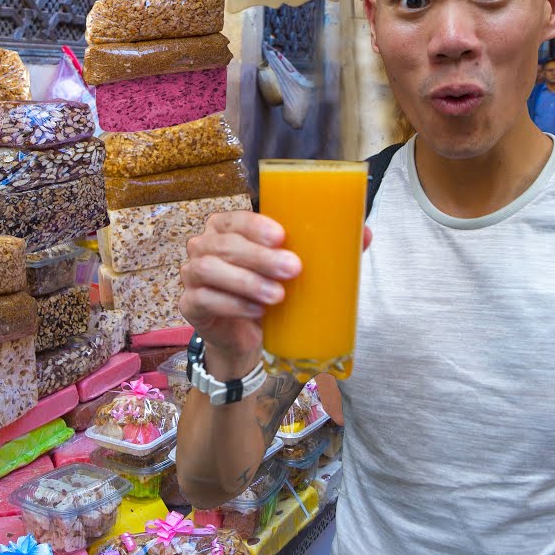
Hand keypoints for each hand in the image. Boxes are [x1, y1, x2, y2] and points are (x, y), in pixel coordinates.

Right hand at [178, 212, 371, 378]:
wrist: (246, 336)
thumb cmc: (268, 291)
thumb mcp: (293, 269)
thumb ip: (324, 249)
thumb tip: (364, 233)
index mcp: (226, 228)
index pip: (235, 218)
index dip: (256, 225)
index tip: (282, 236)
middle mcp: (204, 246)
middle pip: (225, 244)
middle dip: (259, 257)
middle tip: (292, 269)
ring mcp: (192, 275)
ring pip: (210, 270)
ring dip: (246, 281)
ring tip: (278, 295)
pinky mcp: (190, 303)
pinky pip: (204, 299)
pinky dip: (232, 304)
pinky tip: (257, 311)